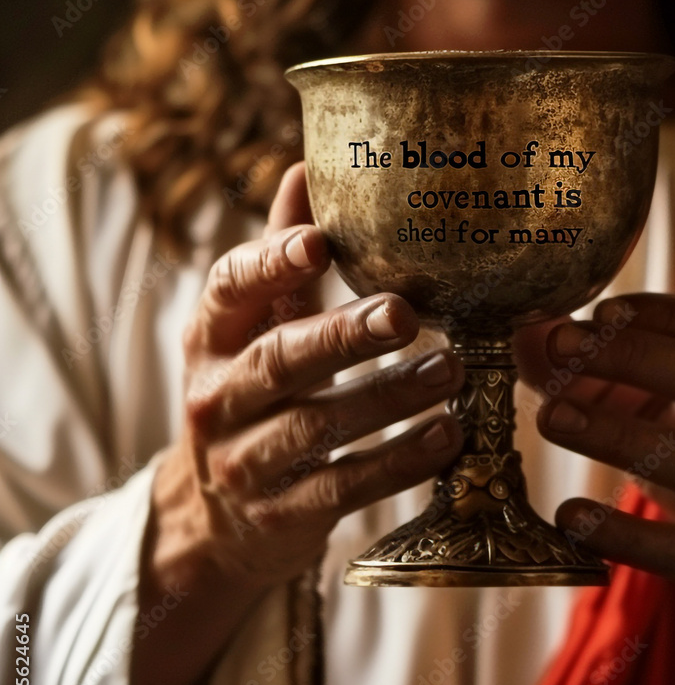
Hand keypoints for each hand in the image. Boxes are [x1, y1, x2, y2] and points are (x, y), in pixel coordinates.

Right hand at [150, 163, 464, 593]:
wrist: (215, 517)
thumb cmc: (251, 395)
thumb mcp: (253, 327)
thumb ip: (280, 258)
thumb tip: (305, 168)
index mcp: (211, 336)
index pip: (228, 288)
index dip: (270, 263)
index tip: (319, 243)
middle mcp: (218, 397)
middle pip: (281, 361)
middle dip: (345, 336)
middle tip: (408, 314)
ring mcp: (244, 461)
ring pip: (317, 426)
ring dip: (388, 398)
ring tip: (452, 371)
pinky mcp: (281, 514)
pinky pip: (344, 486)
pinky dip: (399, 463)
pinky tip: (447, 436)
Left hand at [533, 292, 674, 661]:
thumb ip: (614, 373)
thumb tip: (528, 339)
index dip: (663, 313)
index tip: (600, 311)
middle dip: (633, 356)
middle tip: (562, 347)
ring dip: (613, 433)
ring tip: (550, 417)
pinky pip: (674, 548)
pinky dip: (616, 531)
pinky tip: (567, 514)